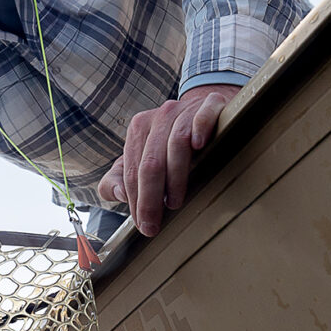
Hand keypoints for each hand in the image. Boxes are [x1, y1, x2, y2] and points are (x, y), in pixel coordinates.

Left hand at [96, 83, 239, 237]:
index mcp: (139, 129)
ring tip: (175, 202)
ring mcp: (185, 110)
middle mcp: (160, 117)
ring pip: (176, 143)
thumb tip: (119, 195)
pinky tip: (199, 146)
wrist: (205, 109)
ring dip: (175, 177)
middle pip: (151, 162)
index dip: (135, 200)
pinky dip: (201, 129)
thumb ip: (119, 178)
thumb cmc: (172, 140)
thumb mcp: (142, 156)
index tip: (142, 226)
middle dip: (150, 198)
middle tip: (153, 225)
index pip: (133, 170)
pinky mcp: (210, 104)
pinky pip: (203, 115)